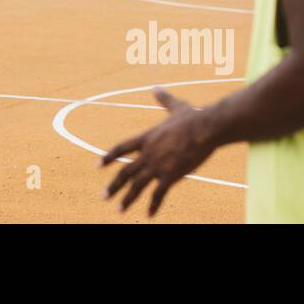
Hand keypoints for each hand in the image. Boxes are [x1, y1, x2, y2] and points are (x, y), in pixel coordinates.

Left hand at [99, 89, 215, 216]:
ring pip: (137, 185)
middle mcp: (148, 153)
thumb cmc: (193, 117)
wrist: (205, 128)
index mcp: (147, 138)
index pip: (121, 148)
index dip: (109, 157)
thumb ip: (164, 99)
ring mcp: (157, 165)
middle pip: (125, 171)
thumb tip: (156, 88)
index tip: (98, 165)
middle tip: (104, 197)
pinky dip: (153, 205)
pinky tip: (149, 215)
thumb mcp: (175, 106)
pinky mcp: (170, 175)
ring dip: (128, 199)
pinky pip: (158, 194)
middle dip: (114, 186)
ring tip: (119, 210)